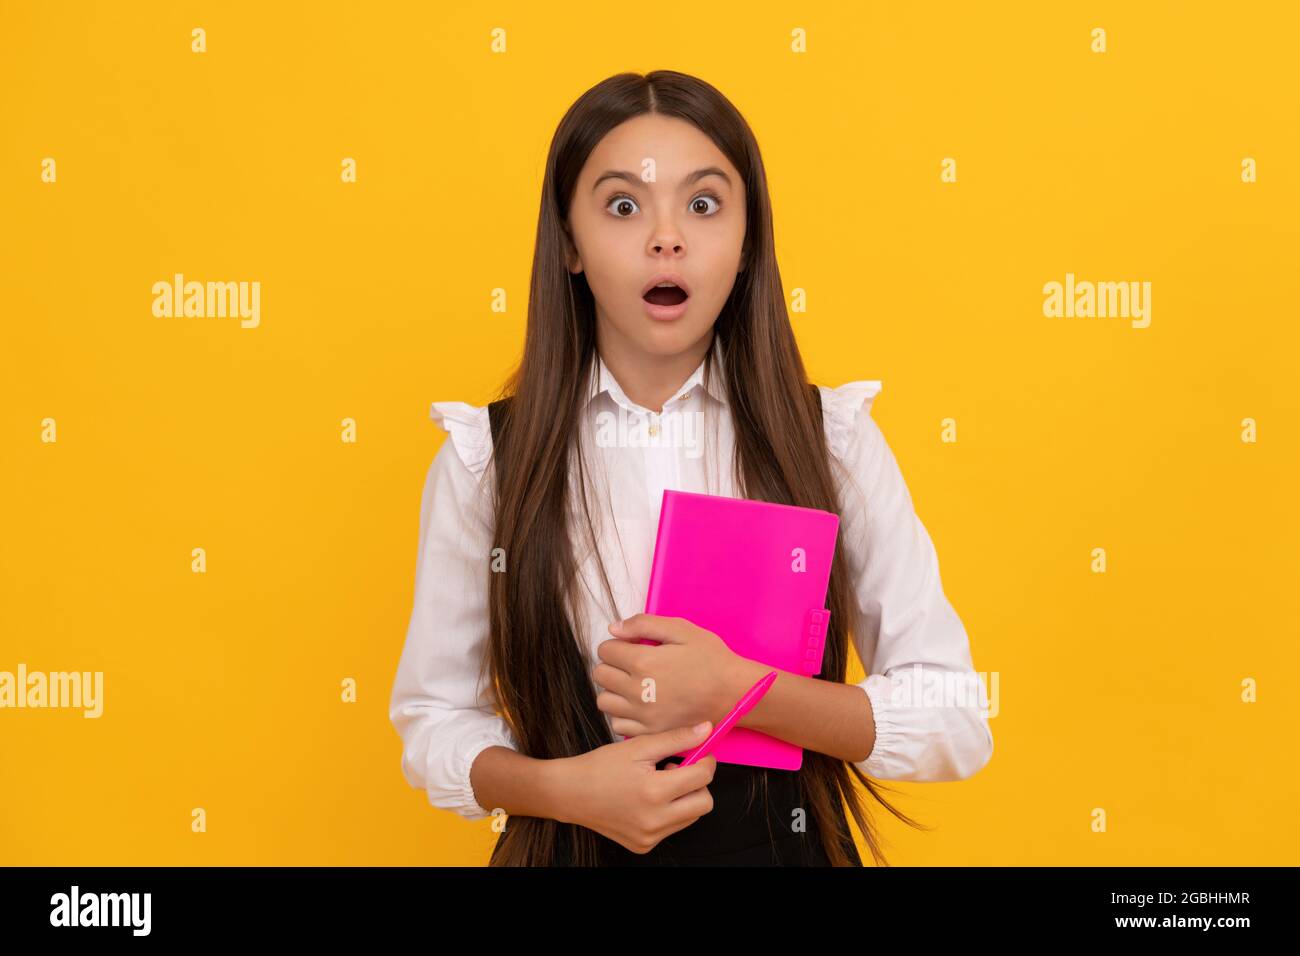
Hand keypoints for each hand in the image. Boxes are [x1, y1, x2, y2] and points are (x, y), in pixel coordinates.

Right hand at [553, 722, 717, 853]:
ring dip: (684, 798)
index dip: (705, 761)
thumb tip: (706, 730)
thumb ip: (676, 738)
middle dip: (698, 783)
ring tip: (659, 783)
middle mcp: (655, 820)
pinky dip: (669, 813)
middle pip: (704, 803)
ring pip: (690, 817)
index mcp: (654, 792)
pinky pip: (671, 828)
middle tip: (676, 768)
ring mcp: (649, 837)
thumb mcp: (639, 746)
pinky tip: (648, 799)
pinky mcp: (643, 846)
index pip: (703, 777)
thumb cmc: (601, 766)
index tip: (698, 753)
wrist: (569, 793)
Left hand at [592, 613, 760, 738]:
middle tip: (632, 664)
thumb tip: (614, 629)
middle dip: (612, 665)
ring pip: (605, 701)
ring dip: (613, 691)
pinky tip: (639, 706)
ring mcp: (643, 715)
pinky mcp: (650, 732)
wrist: (734, 692)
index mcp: (643, 661)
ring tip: (633, 685)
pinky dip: (623, 715)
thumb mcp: (681, 629)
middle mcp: (637, 690)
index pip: (605, 650)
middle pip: (600, 675)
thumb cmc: (711, 658)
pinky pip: (618, 725)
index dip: (617, 645)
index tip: (631, 646)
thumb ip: (644, 625)